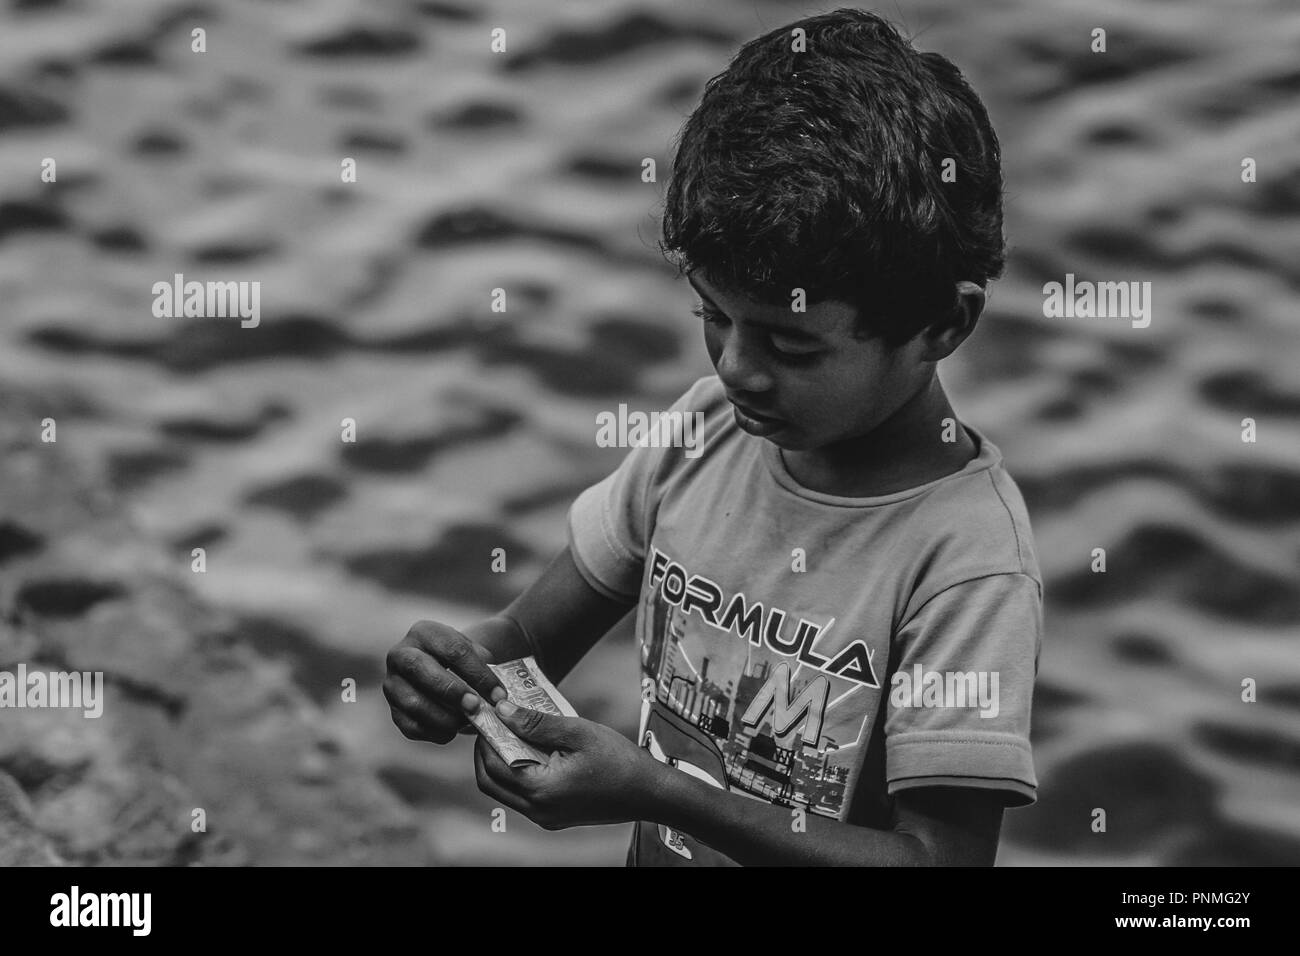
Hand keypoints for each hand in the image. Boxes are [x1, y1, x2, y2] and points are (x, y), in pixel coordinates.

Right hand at [384, 619, 508, 743]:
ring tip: (466, 721)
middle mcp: (401, 654)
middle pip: (420, 669)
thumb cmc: (463, 662)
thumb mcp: (475, 654)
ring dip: (444, 717)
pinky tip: (453, 730)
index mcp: (424, 632)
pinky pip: (412, 726)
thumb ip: (485, 671)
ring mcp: (392, 683)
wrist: (443, 670)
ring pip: (413, 703)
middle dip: (452, 691)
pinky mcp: (393, 710)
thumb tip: (495, 699)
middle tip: (476, 707)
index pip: (452, 650)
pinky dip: (436, 733)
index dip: (478, 674)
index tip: (499, 695)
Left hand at [472, 700, 660, 828]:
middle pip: (491, 782)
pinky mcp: (555, 816)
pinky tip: (532, 749)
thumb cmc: (619, 761)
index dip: (484, 737)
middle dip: (486, 751)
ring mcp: (546, 817)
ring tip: (512, 731)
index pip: (493, 765)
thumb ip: (537, 723)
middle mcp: (537, 810)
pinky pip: (524, 795)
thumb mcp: (578, 732)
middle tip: (494, 723)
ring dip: (502, 762)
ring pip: (505, 791)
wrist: (649, 793)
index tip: (487, 713)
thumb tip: (503, 710)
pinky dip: (519, 772)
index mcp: (540, 790)